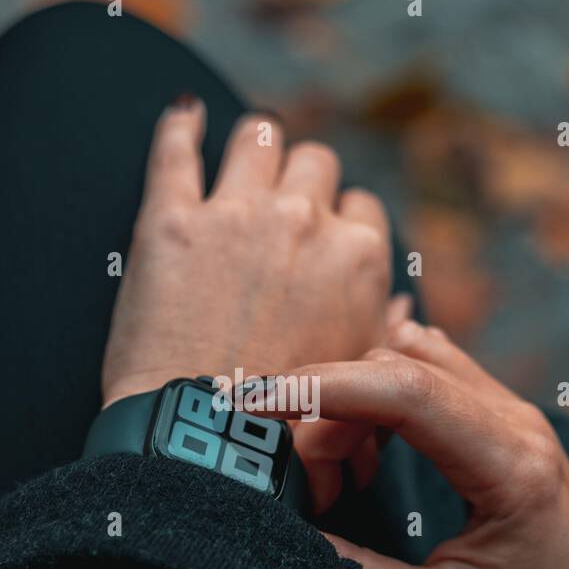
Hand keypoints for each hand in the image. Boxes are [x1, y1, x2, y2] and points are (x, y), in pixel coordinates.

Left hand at [101, 97, 393, 407]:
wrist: (208, 451)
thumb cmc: (289, 437)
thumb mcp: (365, 386)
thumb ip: (383, 334)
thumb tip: (397, 307)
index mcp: (359, 260)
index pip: (360, 209)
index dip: (338, 223)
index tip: (317, 241)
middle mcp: (306, 222)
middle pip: (314, 163)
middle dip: (299, 181)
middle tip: (277, 207)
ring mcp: (238, 214)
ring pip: (259, 138)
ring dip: (255, 146)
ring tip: (240, 159)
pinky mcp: (171, 221)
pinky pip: (176, 148)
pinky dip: (180, 127)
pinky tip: (184, 117)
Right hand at [277, 320, 568, 568]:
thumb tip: (290, 541)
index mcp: (509, 468)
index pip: (405, 391)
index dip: (321, 386)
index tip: (255, 402)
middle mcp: (514, 421)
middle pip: (394, 369)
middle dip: (325, 413)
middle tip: (313, 495)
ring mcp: (507, 410)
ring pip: (405, 359)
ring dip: (350, 406)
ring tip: (343, 485)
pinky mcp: (494, 414)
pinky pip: (424, 370)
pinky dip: (375, 399)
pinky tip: (366, 456)